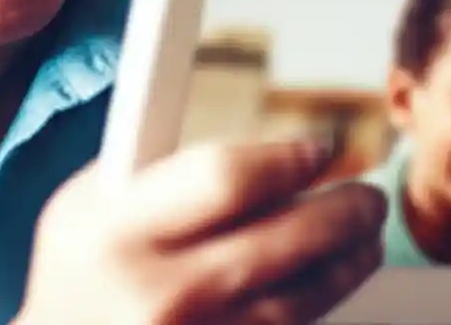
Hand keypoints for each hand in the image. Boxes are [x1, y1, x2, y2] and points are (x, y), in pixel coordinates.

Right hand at [16, 139, 386, 324]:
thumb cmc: (81, 268)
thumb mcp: (90, 202)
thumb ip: (164, 168)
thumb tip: (267, 147)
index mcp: (117, 231)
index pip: (227, 177)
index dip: (287, 159)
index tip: (317, 150)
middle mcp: (157, 293)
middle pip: (285, 239)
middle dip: (344, 210)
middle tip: (369, 195)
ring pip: (302, 298)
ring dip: (349, 260)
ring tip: (365, 235)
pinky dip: (316, 303)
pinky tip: (328, 278)